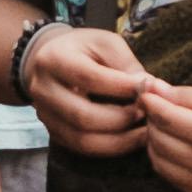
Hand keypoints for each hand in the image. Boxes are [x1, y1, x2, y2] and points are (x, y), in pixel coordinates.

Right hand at [15, 24, 154, 160]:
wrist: (49, 60)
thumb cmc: (84, 48)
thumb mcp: (105, 43)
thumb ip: (126, 63)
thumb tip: (149, 88)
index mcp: (54, 59)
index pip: (89, 77)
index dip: (121, 86)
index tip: (149, 87)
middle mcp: (42, 90)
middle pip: (82, 116)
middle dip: (121, 118)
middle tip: (148, 112)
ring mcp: (44, 115)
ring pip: (81, 139)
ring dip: (118, 139)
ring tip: (143, 130)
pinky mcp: (52, 132)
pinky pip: (81, 148)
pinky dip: (110, 147)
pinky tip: (130, 139)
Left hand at [134, 78, 191, 191]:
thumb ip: (189, 96)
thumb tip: (152, 88)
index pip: (163, 117)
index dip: (150, 101)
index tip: (146, 90)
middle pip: (156, 142)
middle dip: (153, 122)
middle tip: (160, 107)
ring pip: (160, 165)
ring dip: (157, 144)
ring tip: (170, 128)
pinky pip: (175, 181)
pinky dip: (170, 164)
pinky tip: (181, 148)